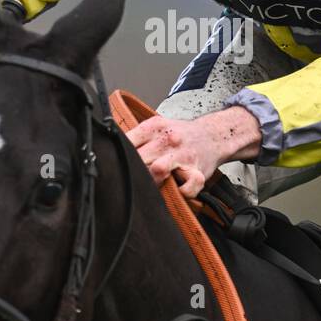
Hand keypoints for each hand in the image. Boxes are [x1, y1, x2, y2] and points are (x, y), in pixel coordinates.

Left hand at [126, 107, 261, 197]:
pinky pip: (186, 189)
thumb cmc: (181, 135)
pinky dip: (180, 193)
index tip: (113, 166)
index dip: (118, 156)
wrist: (212, 135)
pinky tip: (176, 189)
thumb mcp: (156, 126)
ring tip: (152, 186)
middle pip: (139, 159)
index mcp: (154, 127)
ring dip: (152, 182)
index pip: (128, 142)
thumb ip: (135, 138)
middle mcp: (168, 140)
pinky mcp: (197, 172)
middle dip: (133, 172)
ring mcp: (183, 156)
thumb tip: (108, 151)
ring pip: (158, 171)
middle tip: (132, 180)